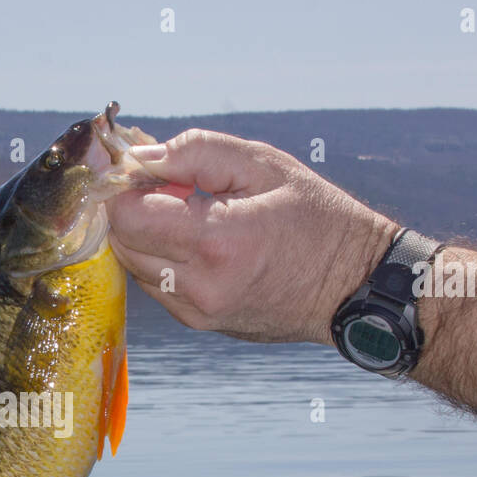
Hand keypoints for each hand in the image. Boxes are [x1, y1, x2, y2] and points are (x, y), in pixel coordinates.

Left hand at [106, 129, 399, 344]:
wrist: (353, 286)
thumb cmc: (316, 218)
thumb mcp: (264, 165)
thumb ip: (196, 152)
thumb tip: (141, 156)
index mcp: (218, 241)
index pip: (128, 216)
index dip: (126, 187)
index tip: (145, 169)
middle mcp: (201, 286)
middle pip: (123, 243)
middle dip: (133, 208)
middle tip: (170, 186)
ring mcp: (198, 312)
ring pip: (134, 266)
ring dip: (145, 235)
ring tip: (190, 213)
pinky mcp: (200, 324)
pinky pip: (156, 286)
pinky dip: (160, 259)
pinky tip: (198, 241)